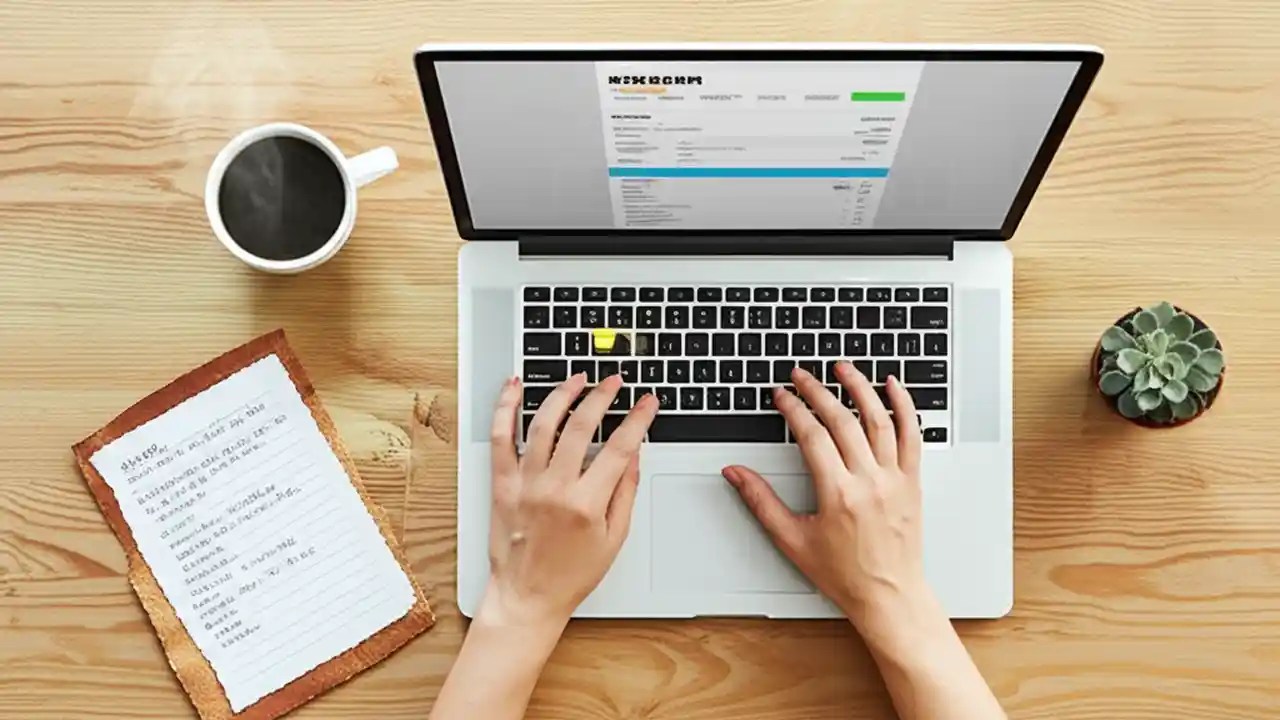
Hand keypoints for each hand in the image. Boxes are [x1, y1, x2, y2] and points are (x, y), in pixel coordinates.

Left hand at [483, 373, 657, 629]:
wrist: (526, 597)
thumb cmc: (570, 575)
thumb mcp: (614, 538)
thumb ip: (625, 492)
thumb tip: (634, 454)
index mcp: (587, 504)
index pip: (620, 447)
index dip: (638, 418)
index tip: (647, 402)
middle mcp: (555, 488)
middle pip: (583, 425)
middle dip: (603, 396)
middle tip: (614, 382)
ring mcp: (525, 483)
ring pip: (543, 423)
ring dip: (563, 393)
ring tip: (577, 378)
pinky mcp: (502, 483)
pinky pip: (501, 437)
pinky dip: (506, 407)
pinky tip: (515, 386)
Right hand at [722, 362, 928, 626]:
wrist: (889, 595)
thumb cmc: (843, 573)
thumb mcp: (791, 539)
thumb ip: (760, 501)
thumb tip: (735, 473)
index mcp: (838, 494)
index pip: (811, 435)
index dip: (793, 409)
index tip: (781, 395)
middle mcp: (869, 482)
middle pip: (842, 420)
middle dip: (818, 391)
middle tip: (801, 375)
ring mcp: (895, 479)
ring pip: (878, 419)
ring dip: (860, 387)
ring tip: (842, 367)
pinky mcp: (913, 481)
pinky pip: (912, 435)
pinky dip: (904, 406)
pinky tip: (893, 386)